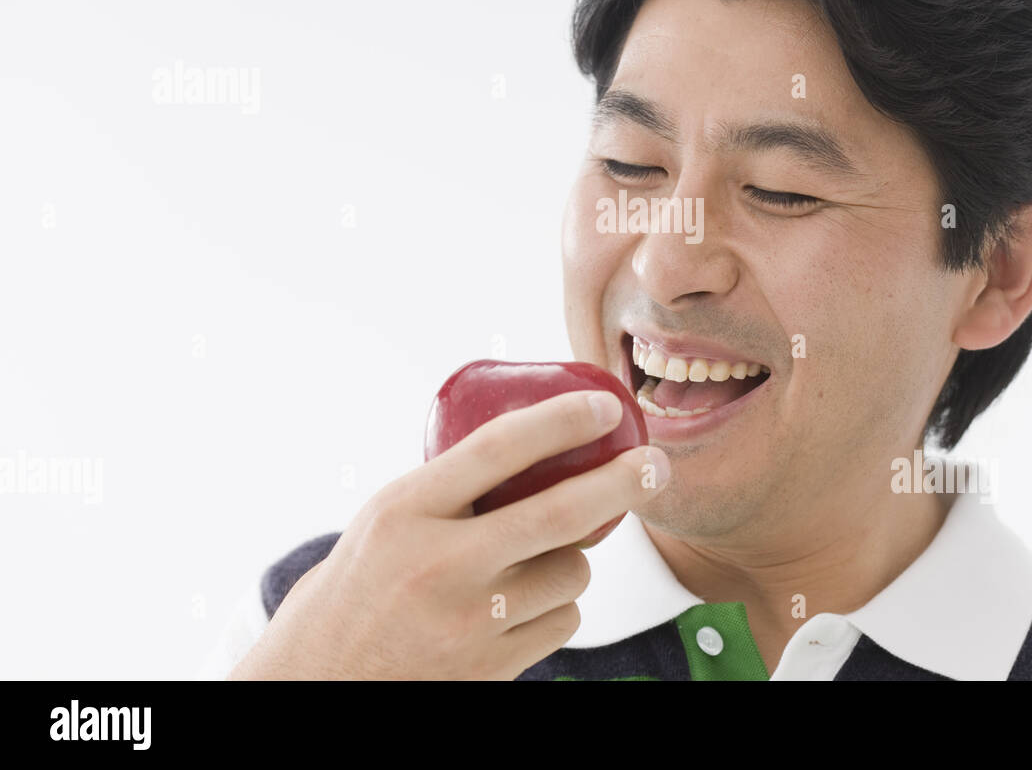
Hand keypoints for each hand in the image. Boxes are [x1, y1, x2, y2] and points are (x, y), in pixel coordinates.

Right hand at [228, 389, 669, 678]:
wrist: (318, 680)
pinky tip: (521, 606)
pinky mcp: (491, 669)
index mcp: (405, 511)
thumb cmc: (361, 584)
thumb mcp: (388, 518)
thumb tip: (544, 444)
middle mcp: (438, 565)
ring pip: (571, 573)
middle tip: (657, 463)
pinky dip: (557, 607)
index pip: (496, 449)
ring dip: (572, 559)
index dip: (560, 421)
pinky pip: (563, 621)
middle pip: (558, 514)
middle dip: (622, 482)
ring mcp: (467, 623)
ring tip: (533, 559)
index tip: (606, 406)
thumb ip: (453, 488)